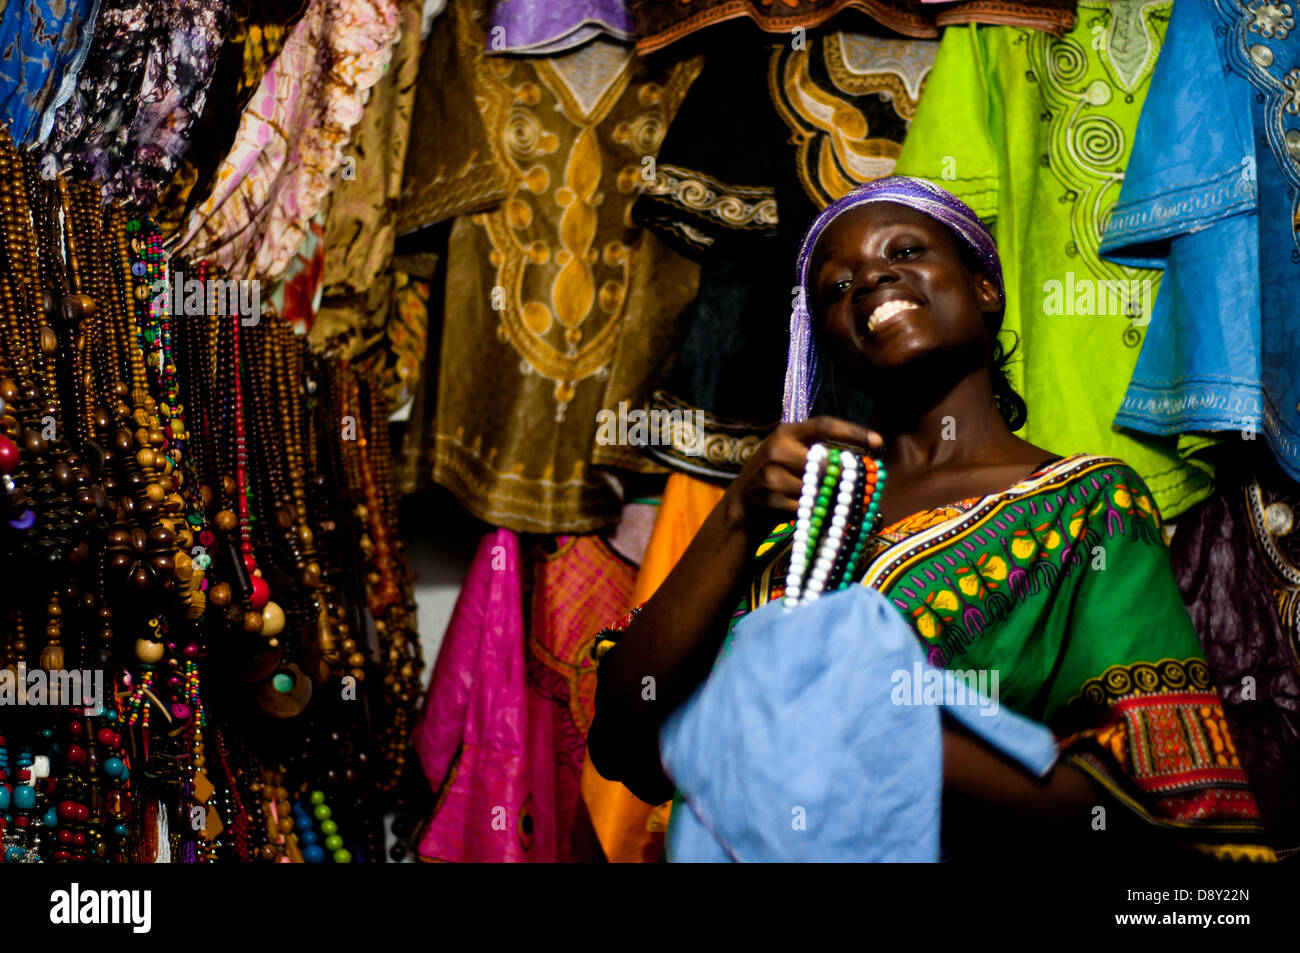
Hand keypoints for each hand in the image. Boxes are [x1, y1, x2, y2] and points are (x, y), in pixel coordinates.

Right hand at [723, 416, 882, 534]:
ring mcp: (771, 475)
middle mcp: (777, 449)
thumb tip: (862, 461)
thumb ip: (818, 452)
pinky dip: (818, 514)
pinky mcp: (771, 499)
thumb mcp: (790, 454)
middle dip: (846, 477)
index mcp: (786, 432)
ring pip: (818, 488)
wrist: (741, 504)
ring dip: (833, 499)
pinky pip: (807, 507)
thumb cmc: (777, 477)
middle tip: (864, 486)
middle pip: (825, 461)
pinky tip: (820, 515)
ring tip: (840, 504)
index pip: (824, 425)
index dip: (853, 432)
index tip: (879, 442)